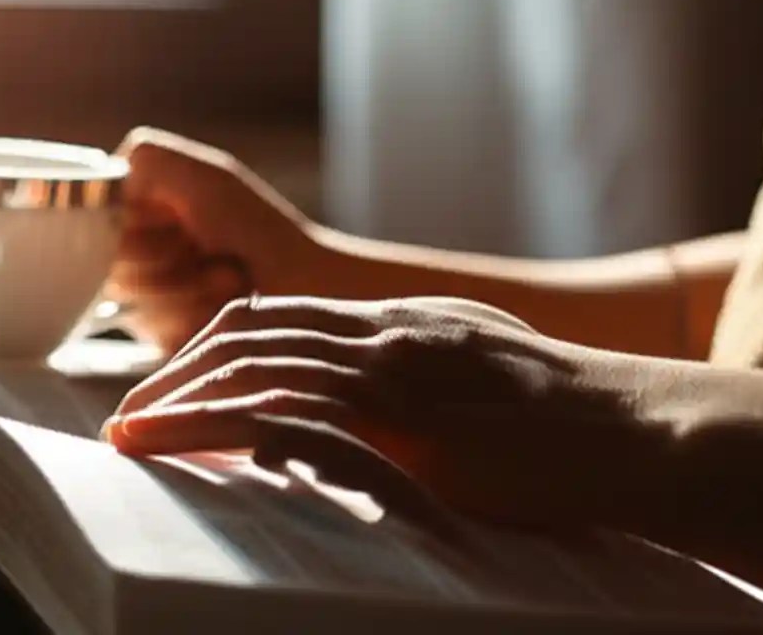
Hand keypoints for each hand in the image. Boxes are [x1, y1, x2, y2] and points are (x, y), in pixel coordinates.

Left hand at [104, 296, 663, 530]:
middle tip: (132, 414)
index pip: (283, 316)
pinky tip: (169, 447)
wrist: (635, 433)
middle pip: (249, 330)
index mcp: (403, 322)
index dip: (218, 346)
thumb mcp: (487, 386)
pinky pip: (273, 410)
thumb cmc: (574, 426)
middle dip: (178, 369)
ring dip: (174, 397)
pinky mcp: (394, 419)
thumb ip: (426, 389)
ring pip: (247, 365)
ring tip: (127, 435)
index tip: (179, 384)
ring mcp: (387, 369)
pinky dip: (206, 424)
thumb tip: (379, 423)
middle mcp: (384, 331)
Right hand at [105, 127, 332, 352]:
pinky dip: (200, 315)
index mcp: (130, 212)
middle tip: (206, 250)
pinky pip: (158, 335)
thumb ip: (144, 163)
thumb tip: (95, 190)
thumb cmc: (256, 226)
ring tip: (230, 275)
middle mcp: (128, 257)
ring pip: (136, 305)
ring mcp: (144, 302)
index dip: (130, 231)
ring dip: (190, 288)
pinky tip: (230, 302)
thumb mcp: (202, 176)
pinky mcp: (164, 340)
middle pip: (108, 271)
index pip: (88, 227)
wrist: (306, 283)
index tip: (174, 225)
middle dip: (165, 262)